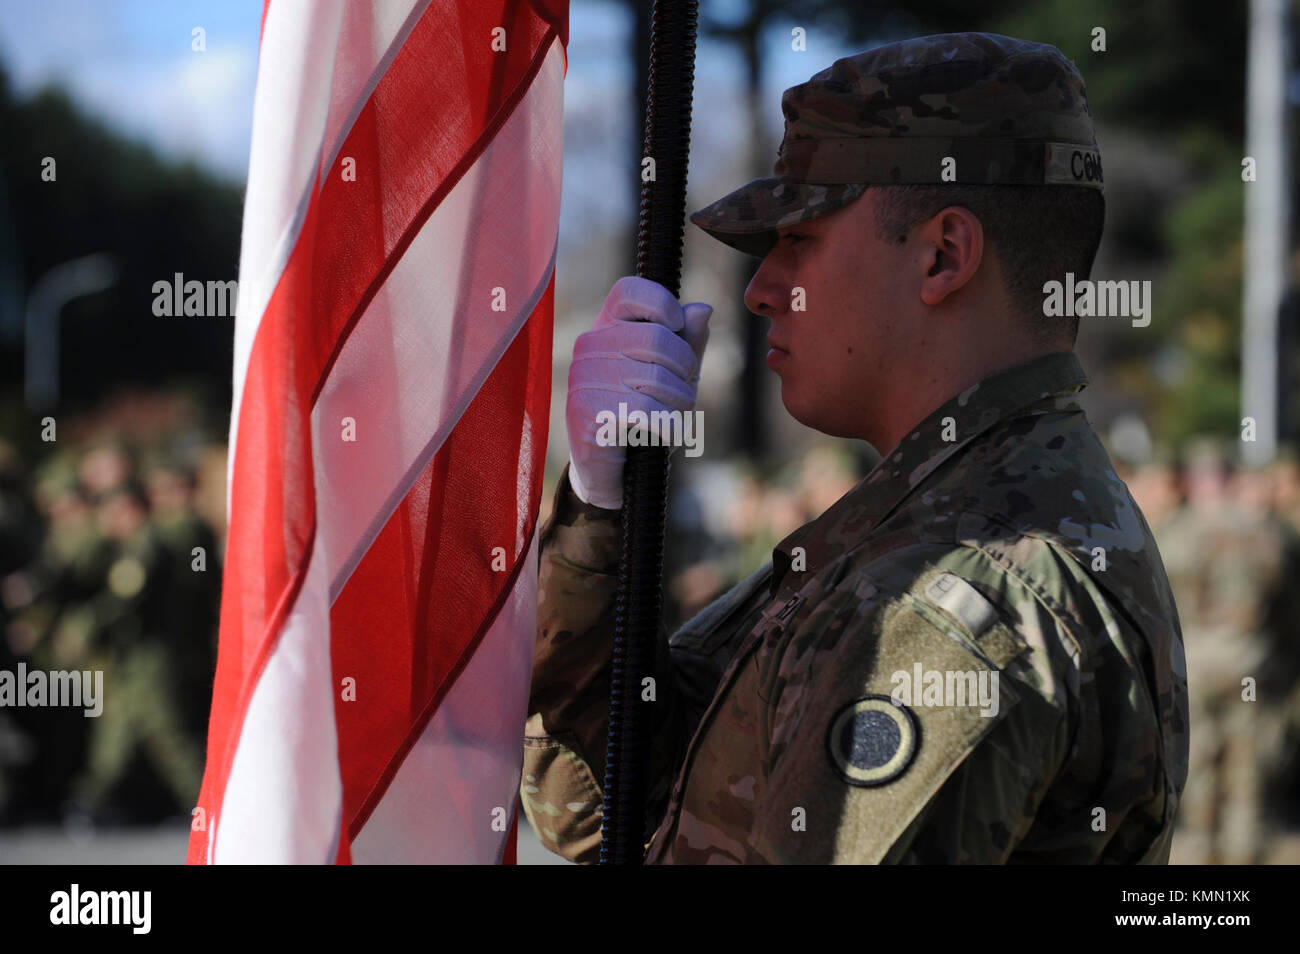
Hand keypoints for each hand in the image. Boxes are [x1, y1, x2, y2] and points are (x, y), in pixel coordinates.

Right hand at [566, 276, 711, 509]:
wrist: (613, 470)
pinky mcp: (586, 411)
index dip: (663, 305)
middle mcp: (590, 346)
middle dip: (685, 369)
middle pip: (656, 338)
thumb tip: (702, 310)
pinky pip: (645, 410)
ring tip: (676, 416)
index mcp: (608, 327)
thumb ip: (689, 343)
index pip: (630, 290)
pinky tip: (669, 433)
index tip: (678, 330)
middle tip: (686, 392)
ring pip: (655, 378)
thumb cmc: (645, 416)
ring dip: (680, 403)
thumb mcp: (675, 376)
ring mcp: (584, 378)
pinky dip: (670, 425)